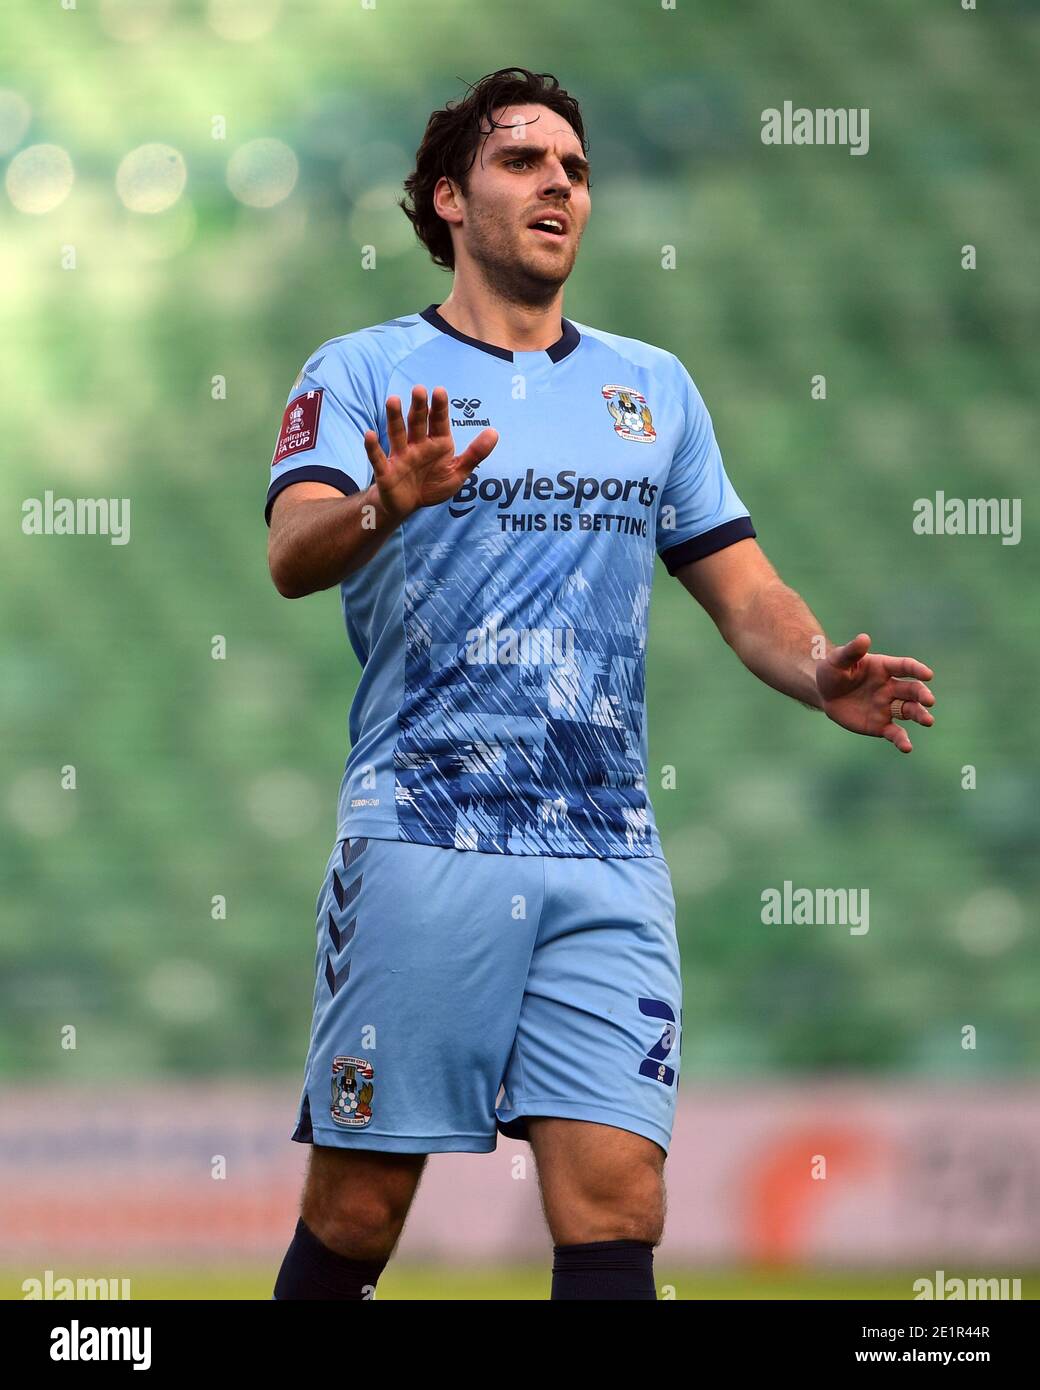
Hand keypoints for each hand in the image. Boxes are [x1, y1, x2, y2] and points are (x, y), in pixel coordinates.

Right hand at [364, 385, 497, 521]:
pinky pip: (378, 458)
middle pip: (417, 423)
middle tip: (419, 389)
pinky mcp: (386, 471)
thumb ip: (475, 454)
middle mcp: (417, 445)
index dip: (439, 407)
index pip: (438, 421)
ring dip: (394, 418)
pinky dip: (373, 447)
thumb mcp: (458, 472)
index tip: (440, 391)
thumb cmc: (433, 485)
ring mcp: (400, 456)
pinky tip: (369, 434)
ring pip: (397, 434)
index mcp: (437, 443)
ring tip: (392, 400)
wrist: (409, 505)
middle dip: (418, 407)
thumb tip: (495, 432)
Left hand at [816, 632, 934, 753]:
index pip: (905, 667)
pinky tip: (907, 748)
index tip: (928, 675)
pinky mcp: (881, 725)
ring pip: (909, 711)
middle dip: (922, 695)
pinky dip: (902, 740)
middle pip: (912, 691)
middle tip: (929, 701)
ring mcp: (888, 707)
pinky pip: (895, 733)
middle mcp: (891, 687)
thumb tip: (864, 638)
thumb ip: (852, 651)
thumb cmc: (833, 671)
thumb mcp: (838, 660)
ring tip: (928, 721)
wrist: (824, 693)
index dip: (917, 670)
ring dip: (920, 715)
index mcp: (885, 668)